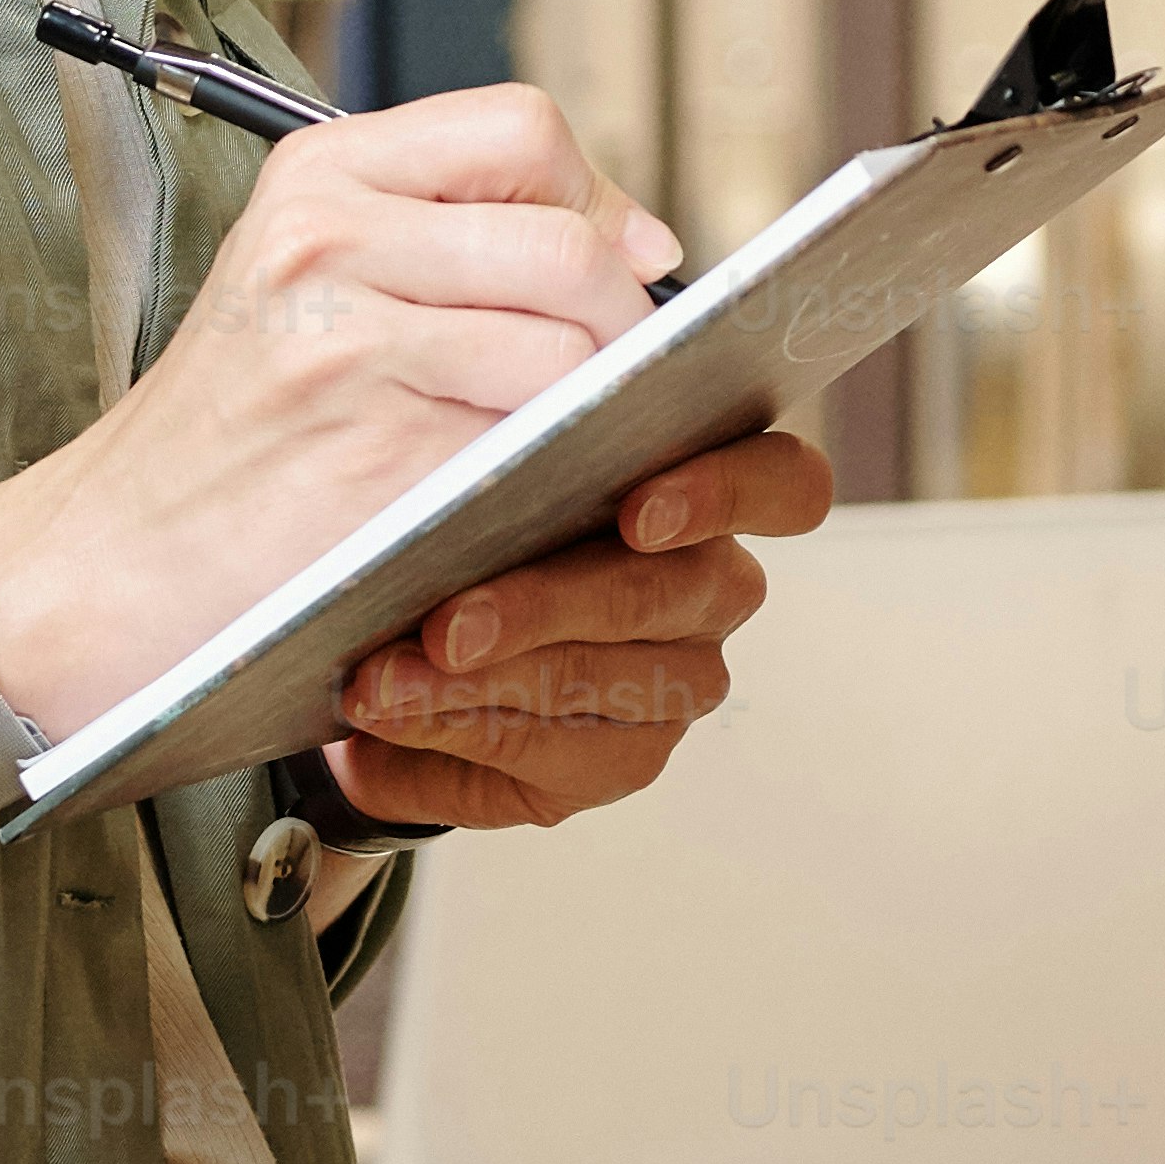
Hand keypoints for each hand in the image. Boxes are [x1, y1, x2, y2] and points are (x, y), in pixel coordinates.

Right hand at [0, 82, 681, 685]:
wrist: (103, 571)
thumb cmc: (226, 443)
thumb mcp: (309, 287)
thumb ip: (446, 239)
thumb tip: (638, 243)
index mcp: (319, 178)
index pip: (522, 129)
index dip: (597, 196)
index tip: (620, 261)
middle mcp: (329, 237)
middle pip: (568, 240)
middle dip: (623, 318)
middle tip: (615, 380)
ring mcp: (352, 341)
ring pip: (570, 344)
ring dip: (602, 407)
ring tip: (563, 444)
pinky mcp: (379, 449)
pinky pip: (535, 439)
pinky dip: (560, 471)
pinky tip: (522, 495)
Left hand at [314, 427, 831, 830]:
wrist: (406, 616)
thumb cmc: (466, 510)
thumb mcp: (478, 440)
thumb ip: (510, 413)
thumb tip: (509, 402)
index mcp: (704, 487)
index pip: (782, 483)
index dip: (725, 495)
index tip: (639, 514)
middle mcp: (710, 592)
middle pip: (672, 596)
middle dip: (545, 610)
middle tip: (446, 626)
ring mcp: (674, 685)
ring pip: (598, 685)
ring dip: (478, 688)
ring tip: (382, 684)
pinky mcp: (617, 761)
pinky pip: (544, 757)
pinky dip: (451, 738)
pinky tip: (391, 724)